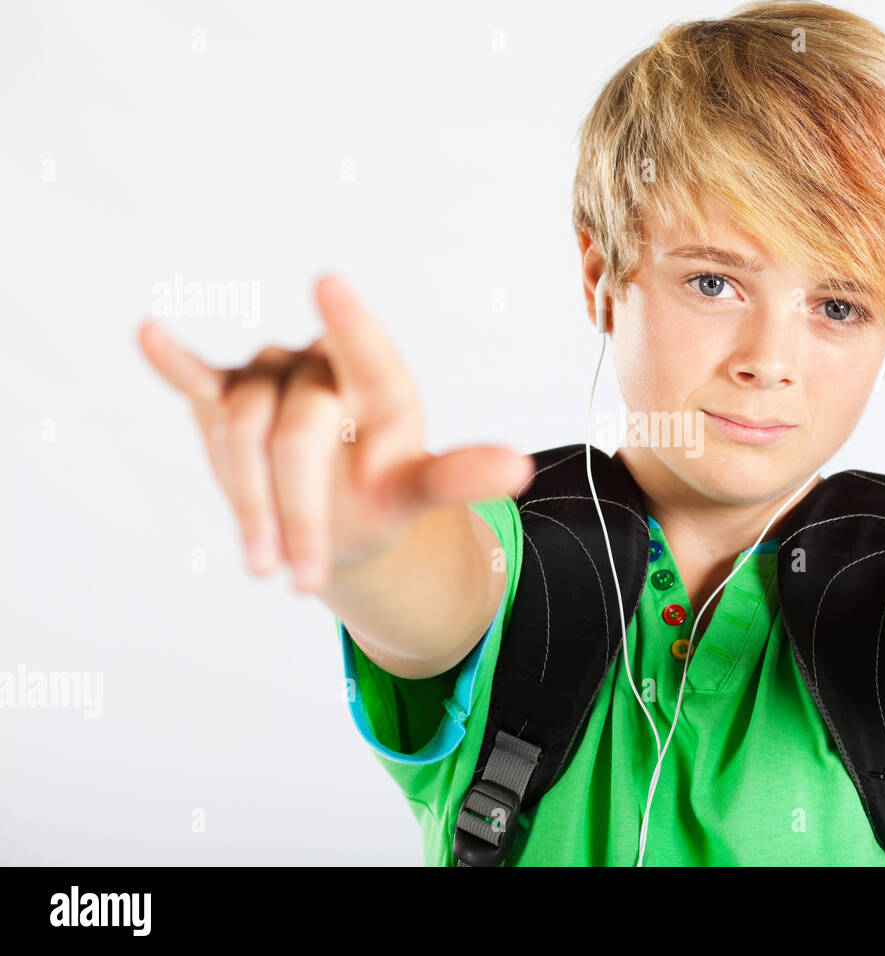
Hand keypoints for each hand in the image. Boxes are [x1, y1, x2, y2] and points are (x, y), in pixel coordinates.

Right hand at [138, 275, 533, 591]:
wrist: (333, 519)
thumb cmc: (379, 496)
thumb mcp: (418, 494)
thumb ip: (458, 477)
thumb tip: (519, 470)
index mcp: (377, 379)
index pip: (363, 347)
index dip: (347, 321)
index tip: (328, 284)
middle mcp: (321, 365)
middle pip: (294, 431)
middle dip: (295, 512)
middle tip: (302, 581)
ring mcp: (270, 376)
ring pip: (240, 428)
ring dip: (248, 504)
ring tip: (265, 565)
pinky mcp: (225, 397)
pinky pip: (199, 380)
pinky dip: (174, 363)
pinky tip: (149, 334)